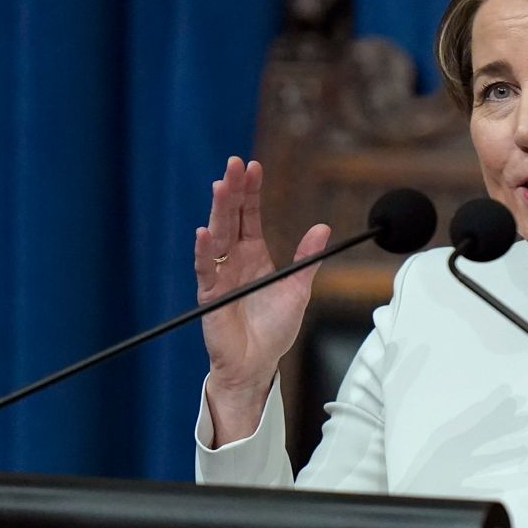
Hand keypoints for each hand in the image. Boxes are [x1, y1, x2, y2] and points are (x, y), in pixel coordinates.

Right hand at [194, 157, 329, 443]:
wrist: (258, 364)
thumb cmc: (275, 329)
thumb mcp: (297, 289)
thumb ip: (307, 259)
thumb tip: (322, 228)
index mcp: (254, 255)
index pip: (248, 215)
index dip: (250, 191)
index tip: (252, 166)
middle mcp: (234, 261)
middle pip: (231, 218)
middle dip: (232, 190)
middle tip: (233, 164)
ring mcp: (220, 276)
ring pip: (217, 236)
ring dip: (218, 211)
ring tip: (221, 186)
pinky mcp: (210, 296)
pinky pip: (206, 269)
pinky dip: (204, 251)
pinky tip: (204, 232)